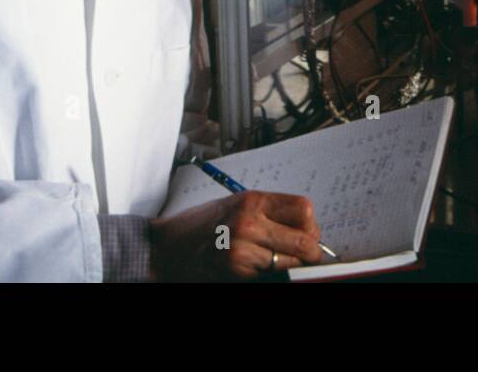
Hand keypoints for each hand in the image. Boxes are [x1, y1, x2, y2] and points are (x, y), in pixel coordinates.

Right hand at [148, 191, 323, 280]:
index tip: (309, 233)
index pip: (304, 209)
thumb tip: (305, 227)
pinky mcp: (237, 272)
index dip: (311, 225)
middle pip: (305, 240)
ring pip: (291, 263)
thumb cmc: (199, 227)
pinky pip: (270, 275)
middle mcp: (249, 222)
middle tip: (305, 255)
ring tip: (274, 261)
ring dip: (290, 266)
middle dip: (310, 252)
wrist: (165, 249)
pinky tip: (256, 268)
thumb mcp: (235, 205)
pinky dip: (269, 274)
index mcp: (252, 200)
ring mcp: (243, 250)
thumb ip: (268, 213)